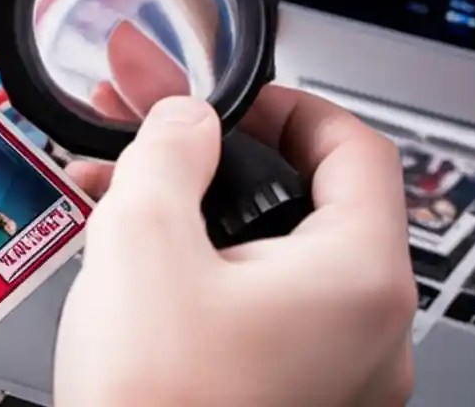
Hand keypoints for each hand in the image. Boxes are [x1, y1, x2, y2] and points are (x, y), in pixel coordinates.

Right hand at [57, 89, 416, 406]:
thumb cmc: (156, 405)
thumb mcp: (142, 239)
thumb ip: (168, 152)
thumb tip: (183, 118)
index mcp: (357, 278)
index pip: (353, 147)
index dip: (284, 105)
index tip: (228, 98)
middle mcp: (365, 331)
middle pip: (301, 203)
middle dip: (208, 161)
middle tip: (143, 136)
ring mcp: (331, 376)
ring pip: (266, 261)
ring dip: (191, 216)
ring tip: (109, 198)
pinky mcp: (287, 402)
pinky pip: (254, 315)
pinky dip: (199, 276)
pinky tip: (128, 263)